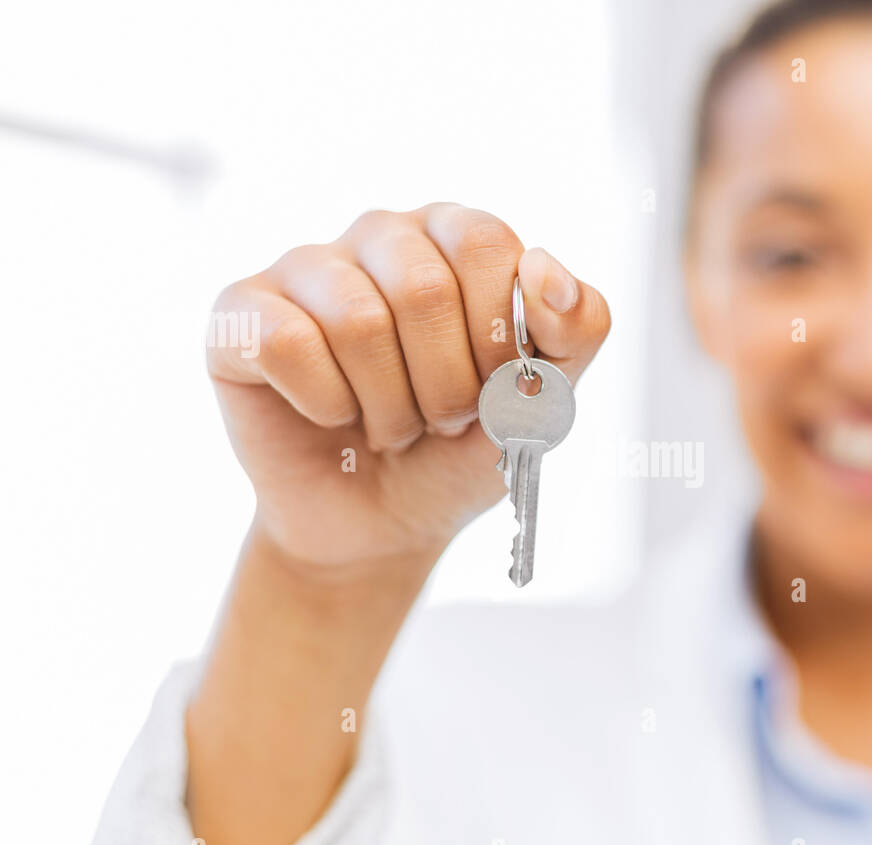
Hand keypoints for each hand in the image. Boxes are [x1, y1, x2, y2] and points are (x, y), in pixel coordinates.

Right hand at [207, 203, 610, 571]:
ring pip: (356, 320)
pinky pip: (286, 344)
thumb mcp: (544, 403)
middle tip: (438, 416)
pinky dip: (325, 407)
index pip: (487, 245)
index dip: (497, 337)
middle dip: (446, 386)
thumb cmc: (461, 451)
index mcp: (458, 238)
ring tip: (389, 424)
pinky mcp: (240, 310)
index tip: (494, 387)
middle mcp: (383, 235)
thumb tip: (545, 267)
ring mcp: (307, 267)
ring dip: (388, 407)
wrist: (385, 526)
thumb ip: (576, 331)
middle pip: (423, 286)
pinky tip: (329, 416)